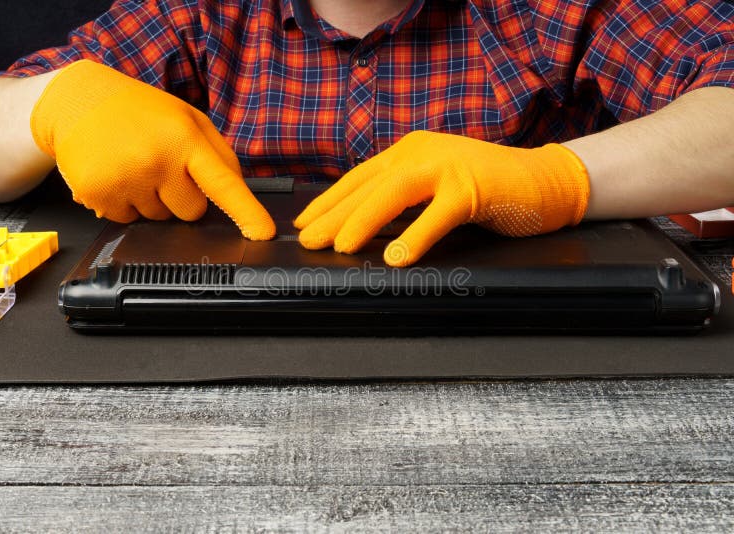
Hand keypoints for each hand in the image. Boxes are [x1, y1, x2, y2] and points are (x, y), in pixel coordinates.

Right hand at [30, 60, 274, 239]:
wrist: (77, 101)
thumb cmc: (140, 111)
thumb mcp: (187, 118)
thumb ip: (218, 154)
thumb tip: (239, 193)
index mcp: (184, 138)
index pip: (223, 183)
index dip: (246, 211)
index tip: (262, 233)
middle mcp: (155, 160)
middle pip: (192, 212)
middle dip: (182, 196)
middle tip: (160, 165)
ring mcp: (125, 180)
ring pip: (160, 219)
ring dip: (152, 200)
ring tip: (134, 165)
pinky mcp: (98, 196)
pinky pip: (128, 221)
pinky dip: (125, 205)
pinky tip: (116, 175)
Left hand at [294, 131, 589, 265]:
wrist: (545, 180)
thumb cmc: (489, 188)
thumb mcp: (436, 189)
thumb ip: (405, 202)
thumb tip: (366, 231)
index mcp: (409, 152)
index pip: (358, 178)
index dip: (329, 201)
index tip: (304, 222)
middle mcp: (421, 153)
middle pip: (367, 186)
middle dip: (333, 215)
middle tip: (308, 240)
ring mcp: (447, 166)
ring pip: (394, 193)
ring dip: (363, 220)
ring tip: (340, 247)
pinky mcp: (473, 187)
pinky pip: (438, 214)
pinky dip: (415, 237)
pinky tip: (397, 258)